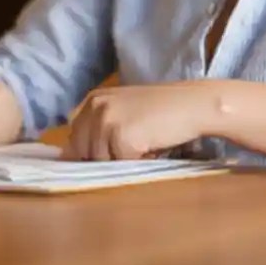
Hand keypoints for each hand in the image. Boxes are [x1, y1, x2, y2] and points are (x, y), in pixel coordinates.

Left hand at [63, 82, 212, 160]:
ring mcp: (106, 121)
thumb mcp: (123, 112)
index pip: (73, 136)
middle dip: (104, 158)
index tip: (104, 156)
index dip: (87, 152)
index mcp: (92, 100)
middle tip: (132, 148)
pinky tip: (150, 148)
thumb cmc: (162, 112)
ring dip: (121, 161)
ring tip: (143, 146)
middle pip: (82, 152)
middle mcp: (94, 107)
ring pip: (100, 161)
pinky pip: (119, 164)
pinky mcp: (120, 136)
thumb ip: (99, 128)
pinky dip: (135, 163)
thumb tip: (74, 158)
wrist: (192, 105)